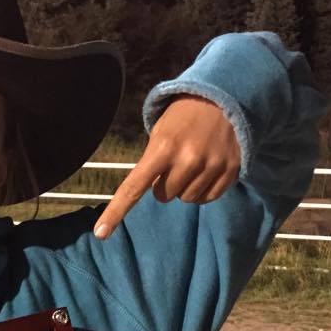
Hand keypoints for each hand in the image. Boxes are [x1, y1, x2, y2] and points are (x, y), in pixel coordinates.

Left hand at [93, 96, 240, 238]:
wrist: (225, 97)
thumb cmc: (184, 117)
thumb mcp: (161, 131)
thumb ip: (151, 162)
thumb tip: (149, 192)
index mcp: (163, 147)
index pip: (133, 188)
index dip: (115, 212)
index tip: (100, 233)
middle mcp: (187, 159)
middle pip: (164, 196)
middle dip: (165, 184)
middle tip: (174, 162)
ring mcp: (211, 165)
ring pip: (186, 199)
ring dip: (186, 186)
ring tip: (194, 161)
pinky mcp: (230, 170)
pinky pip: (208, 198)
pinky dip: (204, 189)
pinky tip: (208, 167)